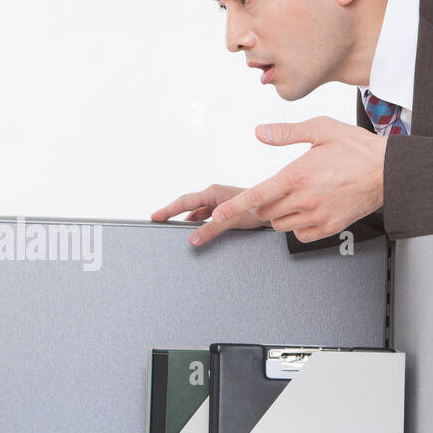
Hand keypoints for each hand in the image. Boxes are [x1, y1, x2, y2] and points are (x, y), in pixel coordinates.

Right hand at [150, 183, 267, 243]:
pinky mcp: (224, 211)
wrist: (277, 208)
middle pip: (188, 207)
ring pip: (197, 214)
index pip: (183, 201)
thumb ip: (210, 230)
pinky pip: (206, 218)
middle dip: (174, 216)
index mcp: (212, 193)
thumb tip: (192, 239)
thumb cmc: (258, 209)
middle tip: (160, 224)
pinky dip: (200, 226)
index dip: (167, 210)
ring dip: (189, 223)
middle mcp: (214, 196)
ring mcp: (219, 203)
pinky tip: (198, 234)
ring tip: (178, 233)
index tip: (154, 216)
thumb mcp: (231, 221)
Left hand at [156, 118, 386, 247]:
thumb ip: (286, 132)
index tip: (216, 215)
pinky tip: (308, 209)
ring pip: (279, 224)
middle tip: (277, 188)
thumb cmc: (357, 148)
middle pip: (265, 211)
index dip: (233, 207)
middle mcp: (305, 199)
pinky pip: (299, 234)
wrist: (389, 172)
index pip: (256, 195)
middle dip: (262, 202)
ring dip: (278, 213)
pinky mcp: (329, 228)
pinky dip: (296, 225)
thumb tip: (259, 132)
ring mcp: (317, 216)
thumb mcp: (321, 129)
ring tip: (296, 196)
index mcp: (297, 175)